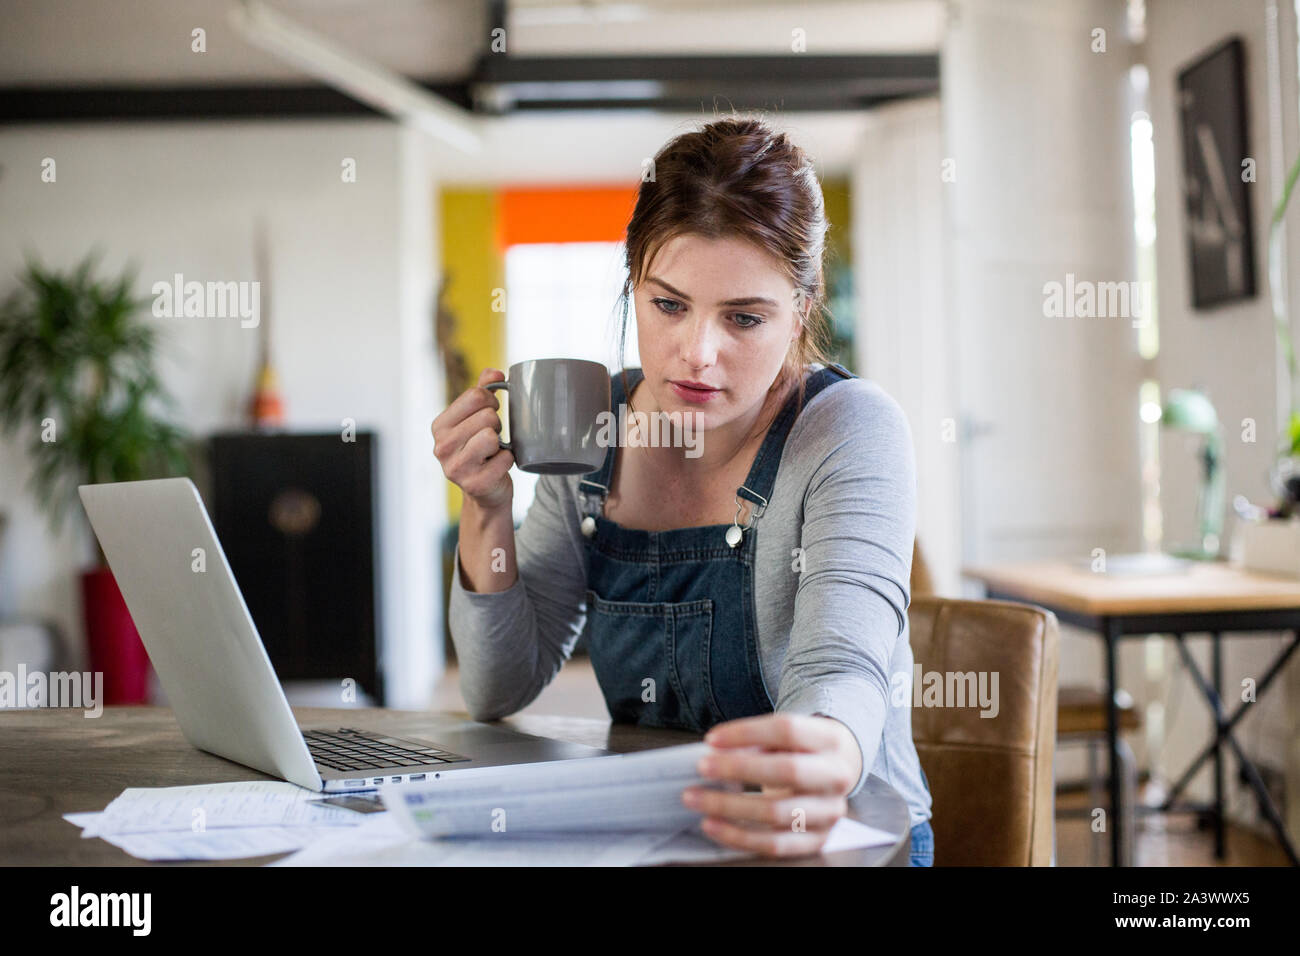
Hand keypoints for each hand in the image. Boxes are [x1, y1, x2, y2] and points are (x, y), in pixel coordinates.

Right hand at [432, 367, 513, 511]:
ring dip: (501, 443)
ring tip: (493, 451)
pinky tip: (497, 467)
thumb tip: (496, 373)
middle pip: (487, 416)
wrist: (484, 492)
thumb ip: (482, 391)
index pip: (475, 396)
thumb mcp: (476, 418)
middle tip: (491, 438)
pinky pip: (505, 458)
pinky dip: (508, 461)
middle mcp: (441, 447)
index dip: (491, 401)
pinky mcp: (475, 484)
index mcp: (439, 426)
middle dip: (497, 424)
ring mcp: (455, 468)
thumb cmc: (481, 449)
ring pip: (491, 436)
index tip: (490, 412)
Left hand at [681, 712, 861, 857]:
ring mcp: (830, 812)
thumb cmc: (801, 751)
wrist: (836, 773)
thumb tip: (715, 752)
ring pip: (777, 812)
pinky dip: (737, 836)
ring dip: (729, 807)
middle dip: (739, 769)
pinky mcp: (817, 840)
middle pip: (787, 771)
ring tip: (696, 799)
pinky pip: (774, 844)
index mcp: (830, 740)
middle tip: (702, 768)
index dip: (746, 733)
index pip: (787, 730)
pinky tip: (712, 825)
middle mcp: (837, 776)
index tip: (711, 739)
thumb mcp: (788, 736)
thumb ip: (758, 741)